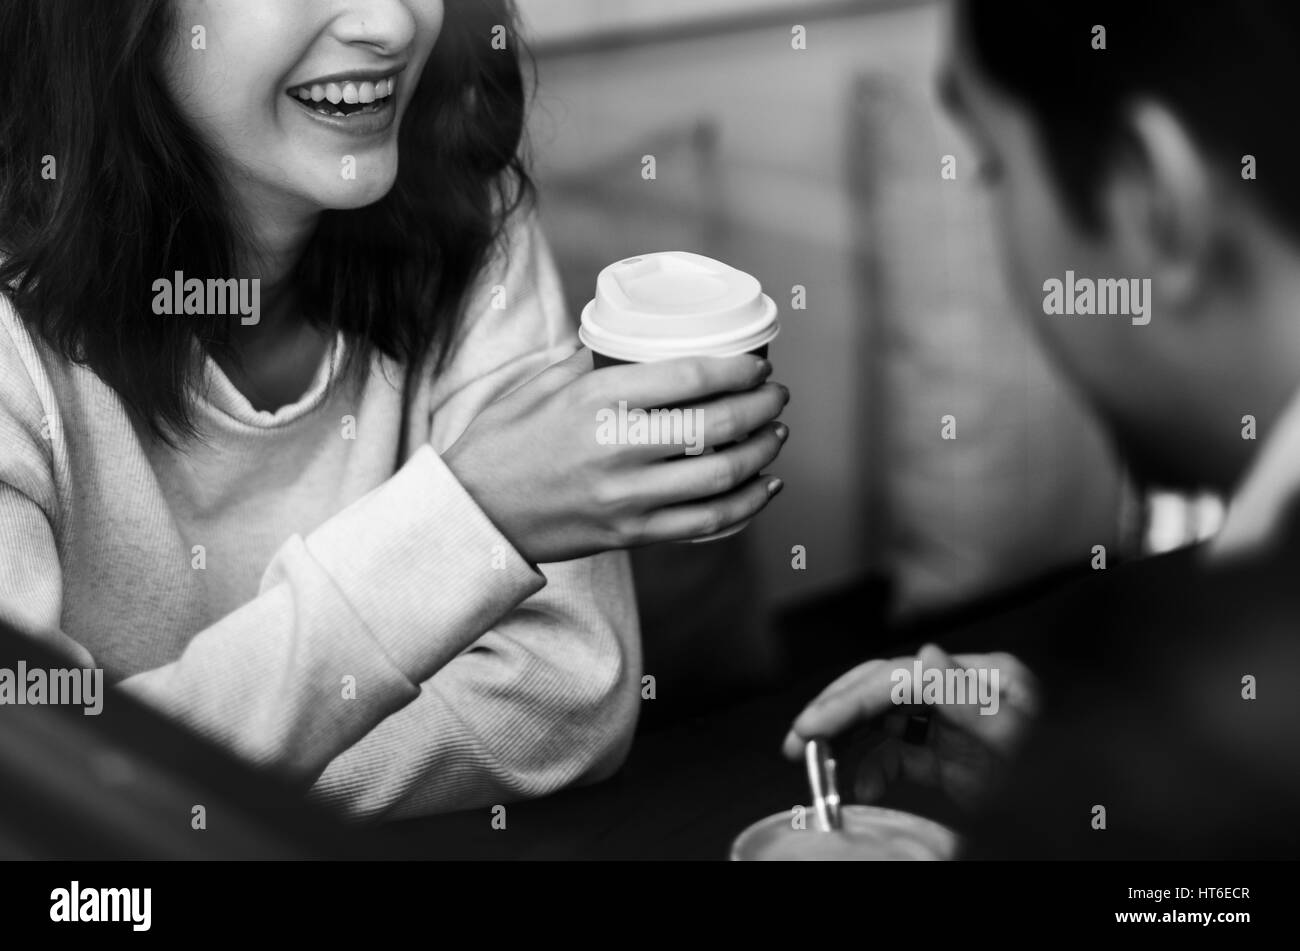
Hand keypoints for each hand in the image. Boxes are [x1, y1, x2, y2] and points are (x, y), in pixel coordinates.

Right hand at [443, 347, 790, 563]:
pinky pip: (706, 523)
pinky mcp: (631, 534)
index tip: (758, 365)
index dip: (738, 368)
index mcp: (598, 400)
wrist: (473, 514)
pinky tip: (763, 488)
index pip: (690, 377)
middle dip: (762, 407)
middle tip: (777, 397)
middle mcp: (618, 448)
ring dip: (761, 453)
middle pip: (717, 425)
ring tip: (774, 436)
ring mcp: (628, 497)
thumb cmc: (503, 443)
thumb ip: (592, 363)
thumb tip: (636, 343)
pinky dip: (745, 505)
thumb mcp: (542, 385)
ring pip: (721, 476)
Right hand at [782, 643, 1038, 809]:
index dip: (852, 699)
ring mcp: (951, 721)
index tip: (813, 725)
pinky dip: (870, 768)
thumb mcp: (1017, 744)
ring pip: (880, 716)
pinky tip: (860, 788)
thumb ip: (973, 701)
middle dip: (835, 710)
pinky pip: (894, 752)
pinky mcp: (943, 752)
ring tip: (811, 761)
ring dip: (843, 737)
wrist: (1071, 819)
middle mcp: (963, 689)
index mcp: (986, 677)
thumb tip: (926, 655)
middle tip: (797, 740)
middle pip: (883, 687)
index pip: (902, 677)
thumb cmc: (1057, 784)